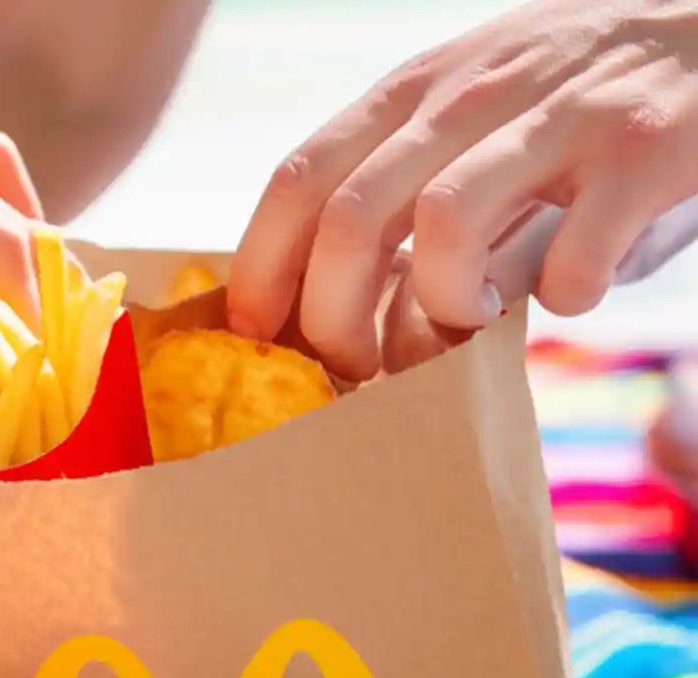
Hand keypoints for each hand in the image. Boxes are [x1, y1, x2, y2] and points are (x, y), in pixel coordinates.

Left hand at [230, 0, 697, 380]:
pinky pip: (575, 255)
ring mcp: (558, 119)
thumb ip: (402, 194)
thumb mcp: (463, 119)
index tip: (254, 334)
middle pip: (352, 218)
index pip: (299, 179)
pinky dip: (563, 296)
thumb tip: (331, 307)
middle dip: (334, 317)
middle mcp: (471, 96)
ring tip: (470, 318)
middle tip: (361, 364)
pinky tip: (572, 290)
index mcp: (413, 93)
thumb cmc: (563, 101)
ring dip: (441, 304)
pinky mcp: (642, 151)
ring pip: (444, 225)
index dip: (260, 267)